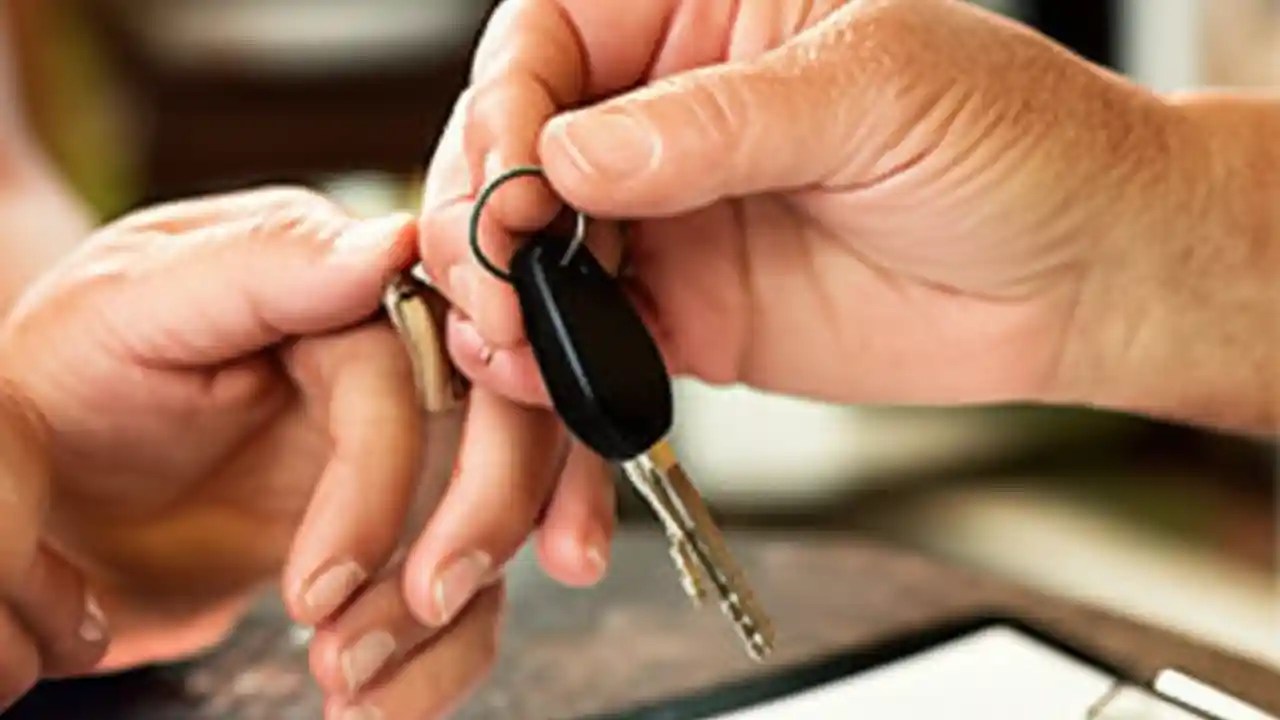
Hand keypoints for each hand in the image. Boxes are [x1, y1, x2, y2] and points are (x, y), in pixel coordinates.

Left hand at [0, 188, 615, 715]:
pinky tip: (376, 699)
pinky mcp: (403, 525)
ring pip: (502, 515)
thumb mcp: (128, 311)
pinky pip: (465, 592)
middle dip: (479, 526)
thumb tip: (393, 245)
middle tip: (417, 608)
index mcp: (338, 280)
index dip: (402, 471)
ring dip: (446, 616)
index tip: (340, 575)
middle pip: (509, 422)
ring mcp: (406, 446)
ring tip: (349, 681)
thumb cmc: (65, 385)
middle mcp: (394, 355)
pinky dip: (436, 660)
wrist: (44, 493)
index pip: (421, 364)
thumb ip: (264, 266)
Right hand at [420, 0, 1271, 432]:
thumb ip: (717, 122)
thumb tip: (572, 156)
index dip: (511, 109)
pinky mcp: (686, 313)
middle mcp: (672, 117)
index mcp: (704, 17)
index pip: (552, 39)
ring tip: (506, 345)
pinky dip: (557, 366)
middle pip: (518, 147)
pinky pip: (593, 335)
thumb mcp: (873, 90)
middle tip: (495, 276)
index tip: (517, 183)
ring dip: (502, 299)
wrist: (1083, 277)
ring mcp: (672, 218)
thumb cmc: (1014, 143)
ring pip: (537, 249)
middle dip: (486, 212)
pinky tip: (546, 383)